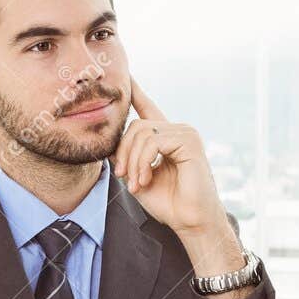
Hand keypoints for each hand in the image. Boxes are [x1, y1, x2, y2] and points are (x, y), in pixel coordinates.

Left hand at [113, 80, 229, 236]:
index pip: (147, 108)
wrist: (190, 221)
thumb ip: (125, 157)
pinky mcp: (189, 140)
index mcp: (166, 138)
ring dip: (133, 162)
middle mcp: (177, 130)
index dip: (135, 92)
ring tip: (136, 184)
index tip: (125, 76)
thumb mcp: (137, 177)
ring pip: (142, 133)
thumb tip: (108, 144)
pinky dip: (143, 162)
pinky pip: (153, 142)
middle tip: (122, 177)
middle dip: (123, 152)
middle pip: (135, 125)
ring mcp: (185, 133)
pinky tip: (145, 180)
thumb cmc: (169, 204)